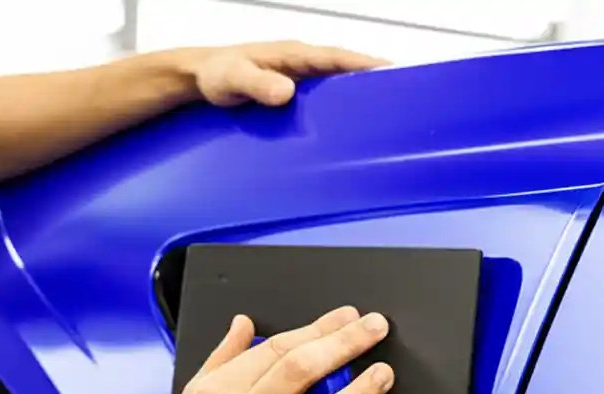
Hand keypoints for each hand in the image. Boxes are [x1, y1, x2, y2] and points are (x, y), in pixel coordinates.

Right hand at [134, 306, 393, 393]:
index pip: (277, 348)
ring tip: (382, 375)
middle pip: (302, 371)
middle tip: (375, 328)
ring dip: (360, 393)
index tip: (346, 317)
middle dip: (346, 343)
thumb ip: (223, 357)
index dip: (318, 328)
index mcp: (218, 393)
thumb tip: (245, 323)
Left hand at [188, 41, 387, 107]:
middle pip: (346, 72)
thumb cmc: (217, 74)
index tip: (392, 72)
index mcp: (294, 54)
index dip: (365, 65)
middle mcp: (303, 64)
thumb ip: (256, 82)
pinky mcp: (297, 95)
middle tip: (403, 101)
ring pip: (339, 86)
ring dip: (360, 98)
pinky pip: (326, 100)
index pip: (337, 58)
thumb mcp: (232, 77)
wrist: (200, 78)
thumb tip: (287, 91)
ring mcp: (301, 80)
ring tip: (386, 120)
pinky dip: (341, 109)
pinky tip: (350, 129)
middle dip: (374, 82)